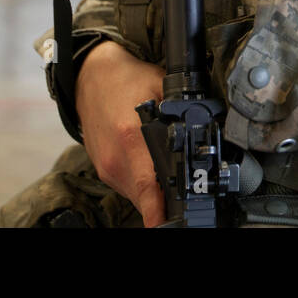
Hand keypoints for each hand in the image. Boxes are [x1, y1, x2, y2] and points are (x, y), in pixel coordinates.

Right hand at [75, 40, 167, 226]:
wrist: (91, 76)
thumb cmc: (127, 79)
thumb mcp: (161, 86)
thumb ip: (182, 110)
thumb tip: (206, 126)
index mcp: (131, 138)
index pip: (148, 188)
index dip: (160, 211)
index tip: (171, 221)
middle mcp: (116, 159)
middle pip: (146, 198)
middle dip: (168, 199)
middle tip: (185, 190)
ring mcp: (106, 166)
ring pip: (137, 195)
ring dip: (154, 191)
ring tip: (166, 169)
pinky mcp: (102, 169)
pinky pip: (127, 186)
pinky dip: (141, 182)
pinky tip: (149, 162)